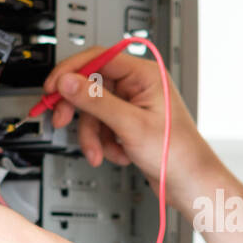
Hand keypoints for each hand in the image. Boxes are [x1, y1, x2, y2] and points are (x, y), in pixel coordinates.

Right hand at [43, 44, 216, 208]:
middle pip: (91, 86)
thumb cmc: (176, 153)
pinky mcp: (129, 124)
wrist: (189, 184)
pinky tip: (119, 154)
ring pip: (94, 112)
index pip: (98, 58)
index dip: (71, 72)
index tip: (53, 87)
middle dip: (79, 110)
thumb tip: (68, 81)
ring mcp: (134, 106)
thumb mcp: (129, 125)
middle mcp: (139, 86)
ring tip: (101, 153)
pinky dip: (105, 144)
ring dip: (94, 136)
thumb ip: (96, 101)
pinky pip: (103, 127)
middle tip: (62, 120)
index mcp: (145, 75)